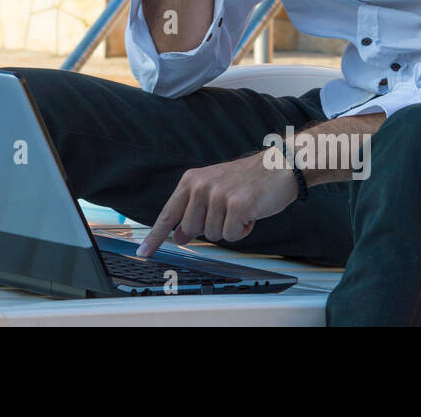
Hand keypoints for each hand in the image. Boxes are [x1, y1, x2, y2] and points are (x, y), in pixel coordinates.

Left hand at [136, 151, 298, 256]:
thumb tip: (178, 235)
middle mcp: (201, 186)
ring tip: (241, 209)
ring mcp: (218, 194)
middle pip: (192, 230)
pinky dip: (243, 230)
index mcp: (191, 180)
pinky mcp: (236, 204)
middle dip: (211, 228)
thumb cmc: (247, 181)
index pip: (168, 213)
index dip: (155, 236)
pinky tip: (251, 213)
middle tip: (228, 212)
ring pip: (214, 235)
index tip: (143, 252)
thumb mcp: (213, 191)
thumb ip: (193, 211)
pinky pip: (232, 235)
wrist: (277, 168)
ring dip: (230, 228)